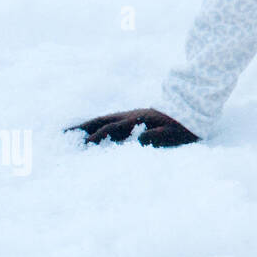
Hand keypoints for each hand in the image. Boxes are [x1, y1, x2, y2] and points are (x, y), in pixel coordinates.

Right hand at [66, 109, 198, 146]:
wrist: (194, 112)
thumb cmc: (184, 128)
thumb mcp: (176, 134)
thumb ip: (160, 135)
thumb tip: (142, 138)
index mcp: (139, 119)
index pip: (114, 127)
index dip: (99, 135)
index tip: (84, 143)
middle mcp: (131, 116)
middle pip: (102, 120)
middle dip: (82, 127)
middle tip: (62, 135)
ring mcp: (130, 117)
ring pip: (104, 120)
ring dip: (86, 126)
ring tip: (68, 133)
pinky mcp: (133, 120)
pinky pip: (110, 122)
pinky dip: (96, 126)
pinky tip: (90, 134)